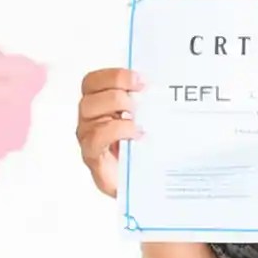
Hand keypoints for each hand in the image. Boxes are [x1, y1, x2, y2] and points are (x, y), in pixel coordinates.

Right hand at [75, 67, 144, 197]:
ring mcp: (86, 135)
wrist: (138, 181)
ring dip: (117, 108)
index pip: (94, 80)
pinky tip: (136, 135)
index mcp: (99, 102)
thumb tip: (171, 87)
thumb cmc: (141, 147)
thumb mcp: (145, 118)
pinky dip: (118, 131)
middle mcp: (89, 116)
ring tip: (138, 118)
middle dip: (118, 90)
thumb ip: (148, 101)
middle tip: (140, 100)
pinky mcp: (91, 155)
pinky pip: (95, 137)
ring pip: (89, 109)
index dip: (115, 76)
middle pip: (90, 91)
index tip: (140, 80)